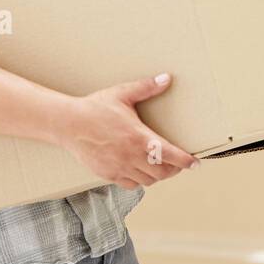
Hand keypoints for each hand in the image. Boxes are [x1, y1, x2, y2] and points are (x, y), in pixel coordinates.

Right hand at [57, 73, 198, 189]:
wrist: (68, 124)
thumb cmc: (95, 108)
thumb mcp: (122, 94)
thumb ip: (146, 87)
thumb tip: (166, 78)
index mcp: (139, 137)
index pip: (170, 155)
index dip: (186, 161)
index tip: (195, 163)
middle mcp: (131, 156)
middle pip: (163, 172)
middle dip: (174, 169)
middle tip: (177, 163)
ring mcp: (119, 167)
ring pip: (148, 180)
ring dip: (157, 175)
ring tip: (160, 166)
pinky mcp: (108, 174)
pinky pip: (131, 184)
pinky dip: (139, 180)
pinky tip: (139, 170)